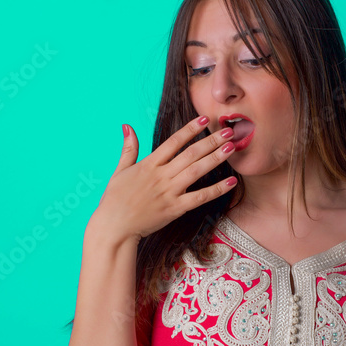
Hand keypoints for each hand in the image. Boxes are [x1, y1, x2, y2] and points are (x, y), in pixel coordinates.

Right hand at [88, 116, 238, 242]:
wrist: (114, 227)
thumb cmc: (114, 200)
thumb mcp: (119, 171)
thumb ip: (128, 149)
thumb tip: (127, 127)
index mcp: (149, 165)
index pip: (173, 142)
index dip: (190, 129)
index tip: (204, 119)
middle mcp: (161, 176)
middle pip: (190, 154)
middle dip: (210, 141)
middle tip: (228, 131)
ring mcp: (169, 192)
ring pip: (197, 171)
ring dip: (216, 158)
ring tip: (231, 147)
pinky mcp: (175, 209)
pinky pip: (200, 197)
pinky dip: (216, 189)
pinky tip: (231, 182)